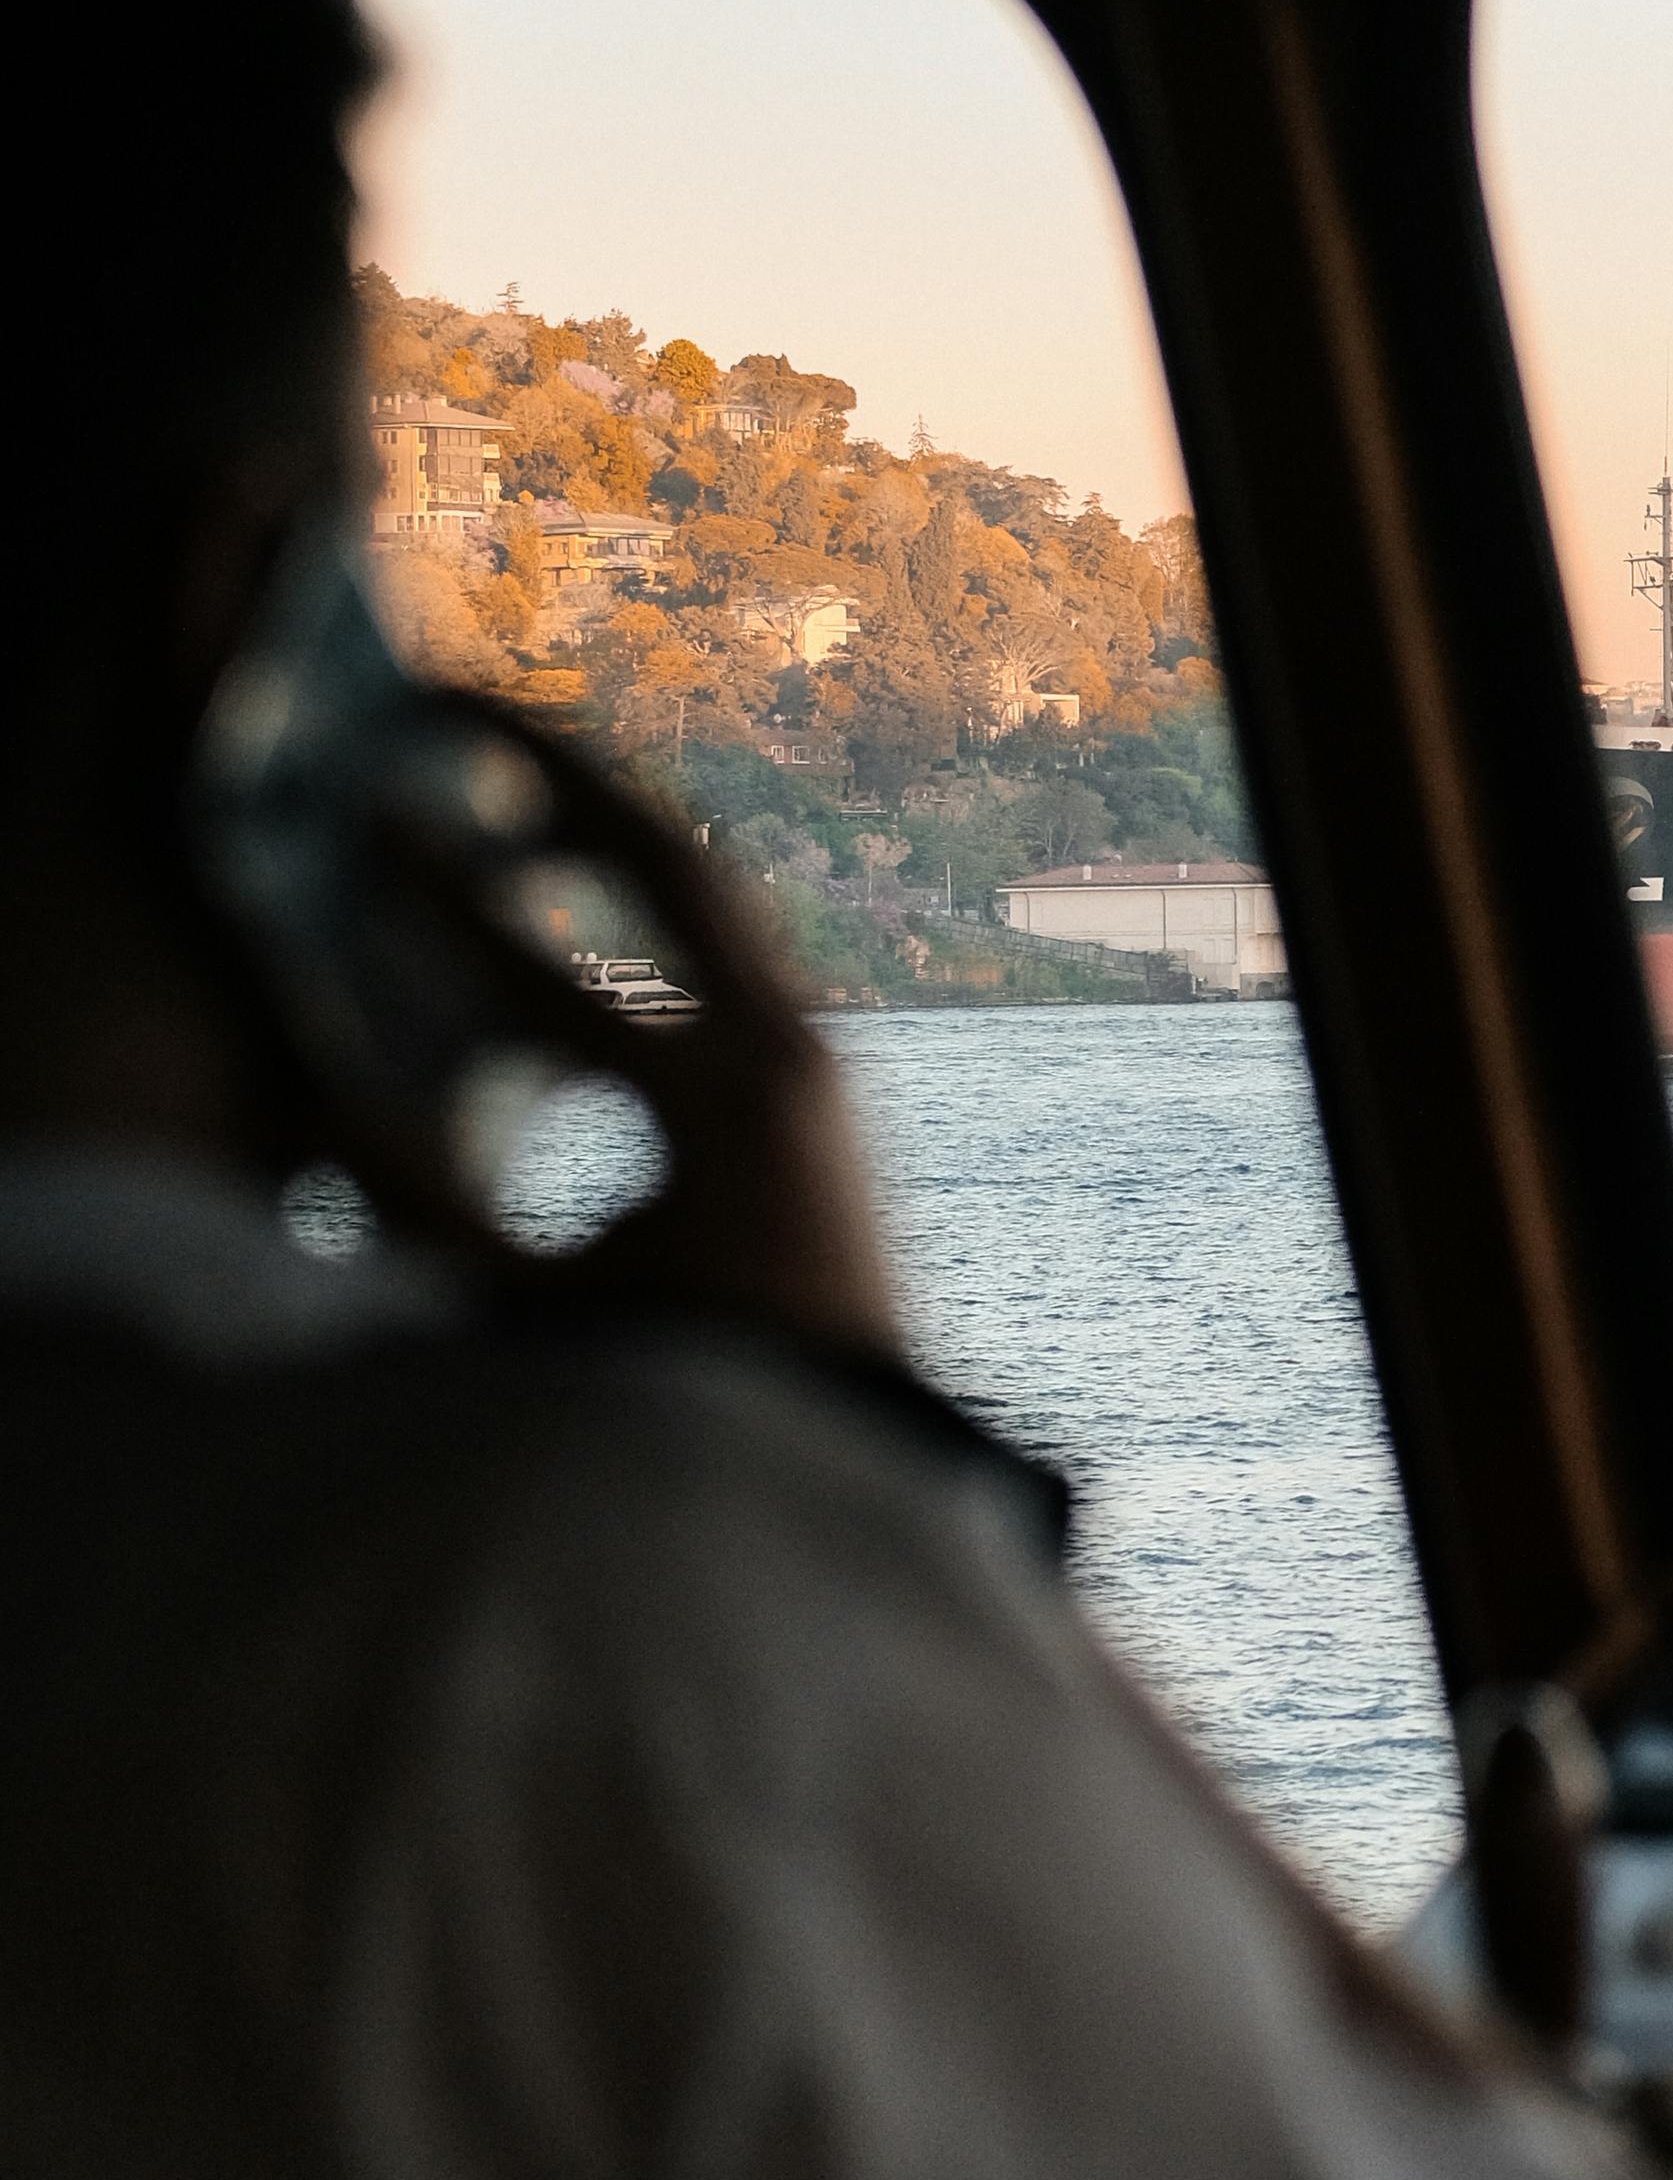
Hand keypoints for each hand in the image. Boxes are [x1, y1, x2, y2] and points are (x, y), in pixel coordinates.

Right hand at [372, 708, 906, 1356]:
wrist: (848, 1481)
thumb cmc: (684, 1413)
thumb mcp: (529, 1312)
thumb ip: (426, 1199)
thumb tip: (317, 1087)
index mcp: (723, 1111)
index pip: (543, 976)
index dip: (432, 904)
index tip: (359, 825)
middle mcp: (790, 1064)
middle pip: (672, 867)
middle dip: (556, 774)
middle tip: (455, 698)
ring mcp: (820, 1071)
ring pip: (713, 899)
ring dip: (609, 828)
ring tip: (512, 765)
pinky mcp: (822, 1094)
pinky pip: (731, 955)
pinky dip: (649, 904)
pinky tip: (578, 885)